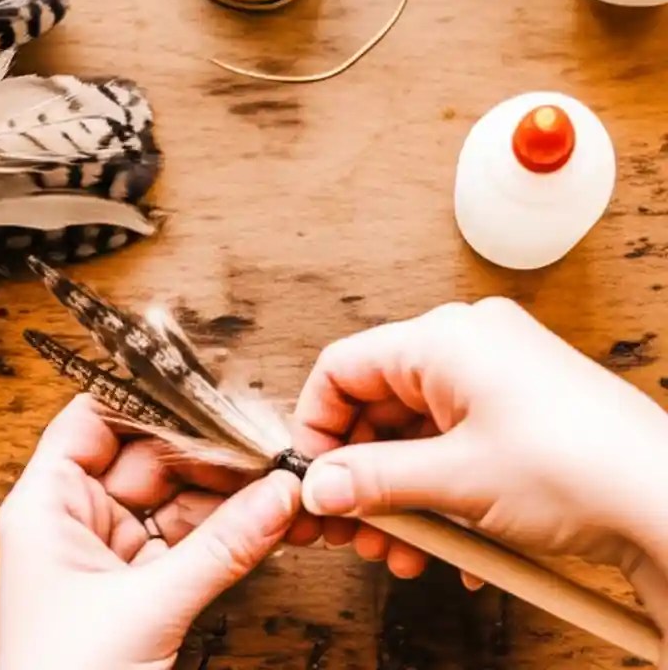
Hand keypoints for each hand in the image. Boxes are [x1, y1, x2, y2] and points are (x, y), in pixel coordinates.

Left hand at [0, 394, 306, 669]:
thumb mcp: (150, 605)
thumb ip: (222, 545)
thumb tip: (279, 493)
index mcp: (43, 505)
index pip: (90, 422)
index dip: (145, 401)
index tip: (205, 387)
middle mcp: (70, 521)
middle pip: (143, 460)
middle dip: (205, 452)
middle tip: (264, 442)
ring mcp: (103, 555)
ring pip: (170, 503)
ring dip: (222, 495)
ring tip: (276, 481)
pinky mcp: (134, 590)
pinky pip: (182, 544)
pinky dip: (220, 534)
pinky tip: (262, 520)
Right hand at [293, 298, 667, 624]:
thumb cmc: (580, 470)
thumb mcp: (453, 481)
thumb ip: (370, 481)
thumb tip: (318, 487)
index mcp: (444, 339)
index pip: (342, 368)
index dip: (316, 427)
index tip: (310, 480)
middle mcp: (468, 347)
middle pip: (376, 406)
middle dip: (359, 476)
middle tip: (351, 529)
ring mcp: (498, 378)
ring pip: (414, 435)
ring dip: (398, 496)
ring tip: (400, 550)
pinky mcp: (521, 412)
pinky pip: (453, 446)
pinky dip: (439, 493)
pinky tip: (446, 546)